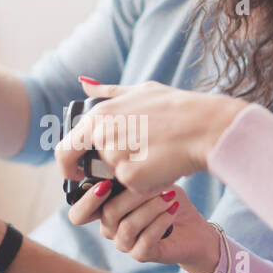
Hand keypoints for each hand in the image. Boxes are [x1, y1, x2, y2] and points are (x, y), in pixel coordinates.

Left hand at [55, 79, 248, 194]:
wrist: (205, 127)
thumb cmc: (177, 107)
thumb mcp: (140, 90)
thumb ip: (107, 91)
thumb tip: (83, 84)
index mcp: (99, 116)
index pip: (66, 149)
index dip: (68, 165)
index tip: (77, 171)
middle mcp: (103, 136)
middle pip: (96, 165)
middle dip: (112, 168)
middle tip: (137, 160)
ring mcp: (116, 157)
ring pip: (117, 177)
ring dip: (133, 174)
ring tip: (157, 155)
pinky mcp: (131, 177)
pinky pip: (133, 188)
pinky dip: (146, 183)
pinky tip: (163, 166)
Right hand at [68, 180, 220, 272]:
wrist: (195, 229)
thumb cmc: (170, 201)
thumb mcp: (153, 181)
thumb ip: (134, 176)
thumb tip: (126, 166)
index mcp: (105, 210)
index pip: (79, 213)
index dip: (87, 201)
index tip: (107, 184)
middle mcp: (110, 229)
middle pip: (107, 214)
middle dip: (131, 196)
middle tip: (153, 182)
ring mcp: (125, 243)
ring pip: (128, 226)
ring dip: (150, 208)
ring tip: (169, 196)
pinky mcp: (142, 254)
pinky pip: (146, 239)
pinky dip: (161, 221)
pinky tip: (173, 209)